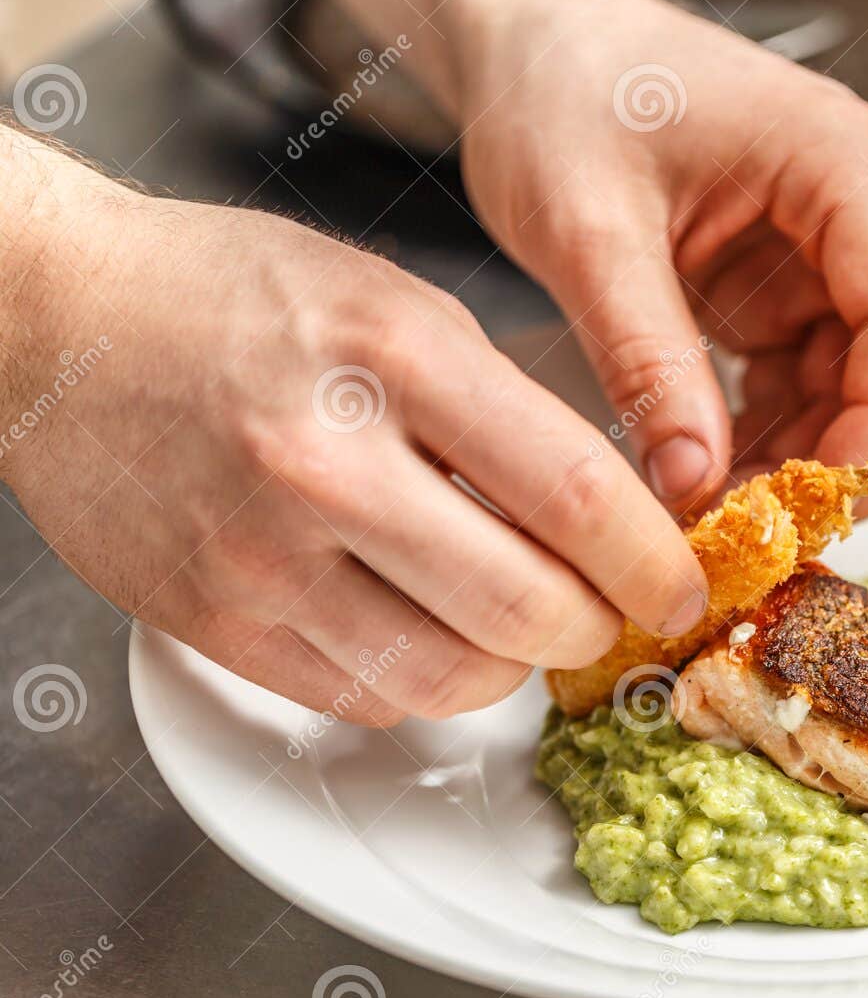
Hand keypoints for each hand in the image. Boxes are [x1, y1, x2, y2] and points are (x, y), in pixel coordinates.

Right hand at [0, 129, 706, 723]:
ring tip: (511, 618)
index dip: (654, 562)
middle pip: (527, 610)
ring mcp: (258, 553)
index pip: (579, 495)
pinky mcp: (210, 623)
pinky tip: (426, 627)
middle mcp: (325, 462)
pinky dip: (423, 679)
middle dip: (594, 628)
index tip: (677, 585)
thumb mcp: (404, 307)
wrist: (56, 319)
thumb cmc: (238, 299)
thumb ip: (510, 412)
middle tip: (602, 611)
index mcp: (397, 358)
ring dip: (512, 666)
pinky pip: (363, 698)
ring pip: (450, 680)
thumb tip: (616, 517)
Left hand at [339, 0, 867, 513]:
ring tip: (718, 511)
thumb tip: (694, 482)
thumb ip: (645, 358)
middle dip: (846, 457)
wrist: (539, 52)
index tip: (809, 497)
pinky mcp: (794, 296)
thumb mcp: (587, 230)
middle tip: (762, 528)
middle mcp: (864, 214)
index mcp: (842, 167)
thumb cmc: (566, 92)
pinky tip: (712, 475)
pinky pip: (813, 392)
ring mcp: (834, 259)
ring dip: (805, 463)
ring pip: (865, 395)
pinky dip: (774, 444)